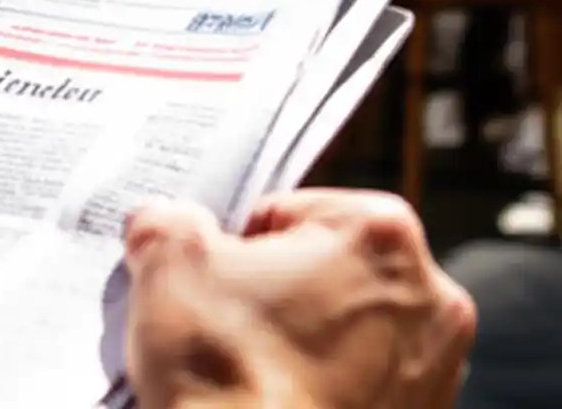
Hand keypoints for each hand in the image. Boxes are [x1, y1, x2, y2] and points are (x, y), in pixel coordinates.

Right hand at [124, 190, 474, 408]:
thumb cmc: (227, 372)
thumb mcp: (167, 262)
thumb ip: (168, 221)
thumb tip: (167, 222)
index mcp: (380, 231)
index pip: (283, 212)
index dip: (232, 246)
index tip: (211, 282)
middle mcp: (430, 295)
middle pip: (321, 268)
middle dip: (272, 291)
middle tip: (224, 325)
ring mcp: (435, 368)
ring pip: (341, 327)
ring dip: (298, 339)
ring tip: (247, 371)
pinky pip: (357, 384)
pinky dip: (318, 387)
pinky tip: (274, 402)